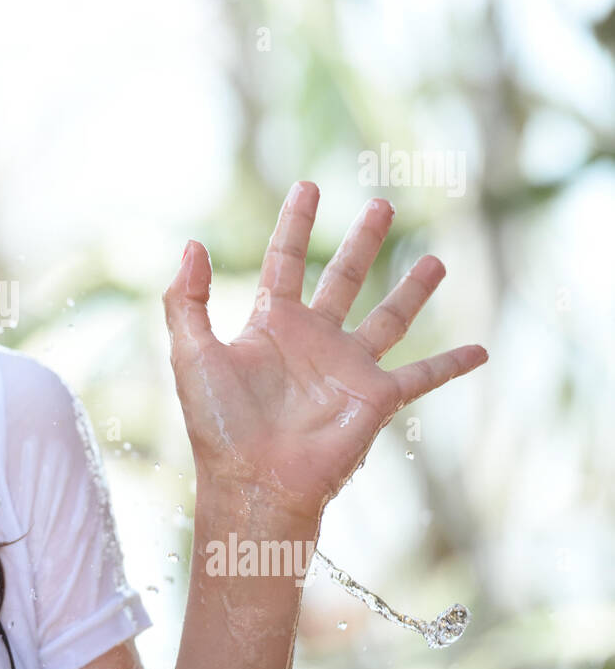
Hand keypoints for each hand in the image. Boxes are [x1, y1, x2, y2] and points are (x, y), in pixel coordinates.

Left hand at [162, 181, 487, 527]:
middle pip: (343, 278)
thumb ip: (186, 300)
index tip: (308, 187)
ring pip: (389, 317)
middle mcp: (313, 341)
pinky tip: (481, 350)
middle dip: (362, 241)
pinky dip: (453, 364)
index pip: (285, 261)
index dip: (295, 223)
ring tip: (435, 259)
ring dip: (412, 290)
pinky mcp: (377, 399)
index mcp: (270, 326)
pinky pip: (423, 375)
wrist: (254, 482)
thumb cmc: (218, 425)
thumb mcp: (190, 354)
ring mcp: (347, 369)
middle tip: (382, 205)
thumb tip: (191, 245)